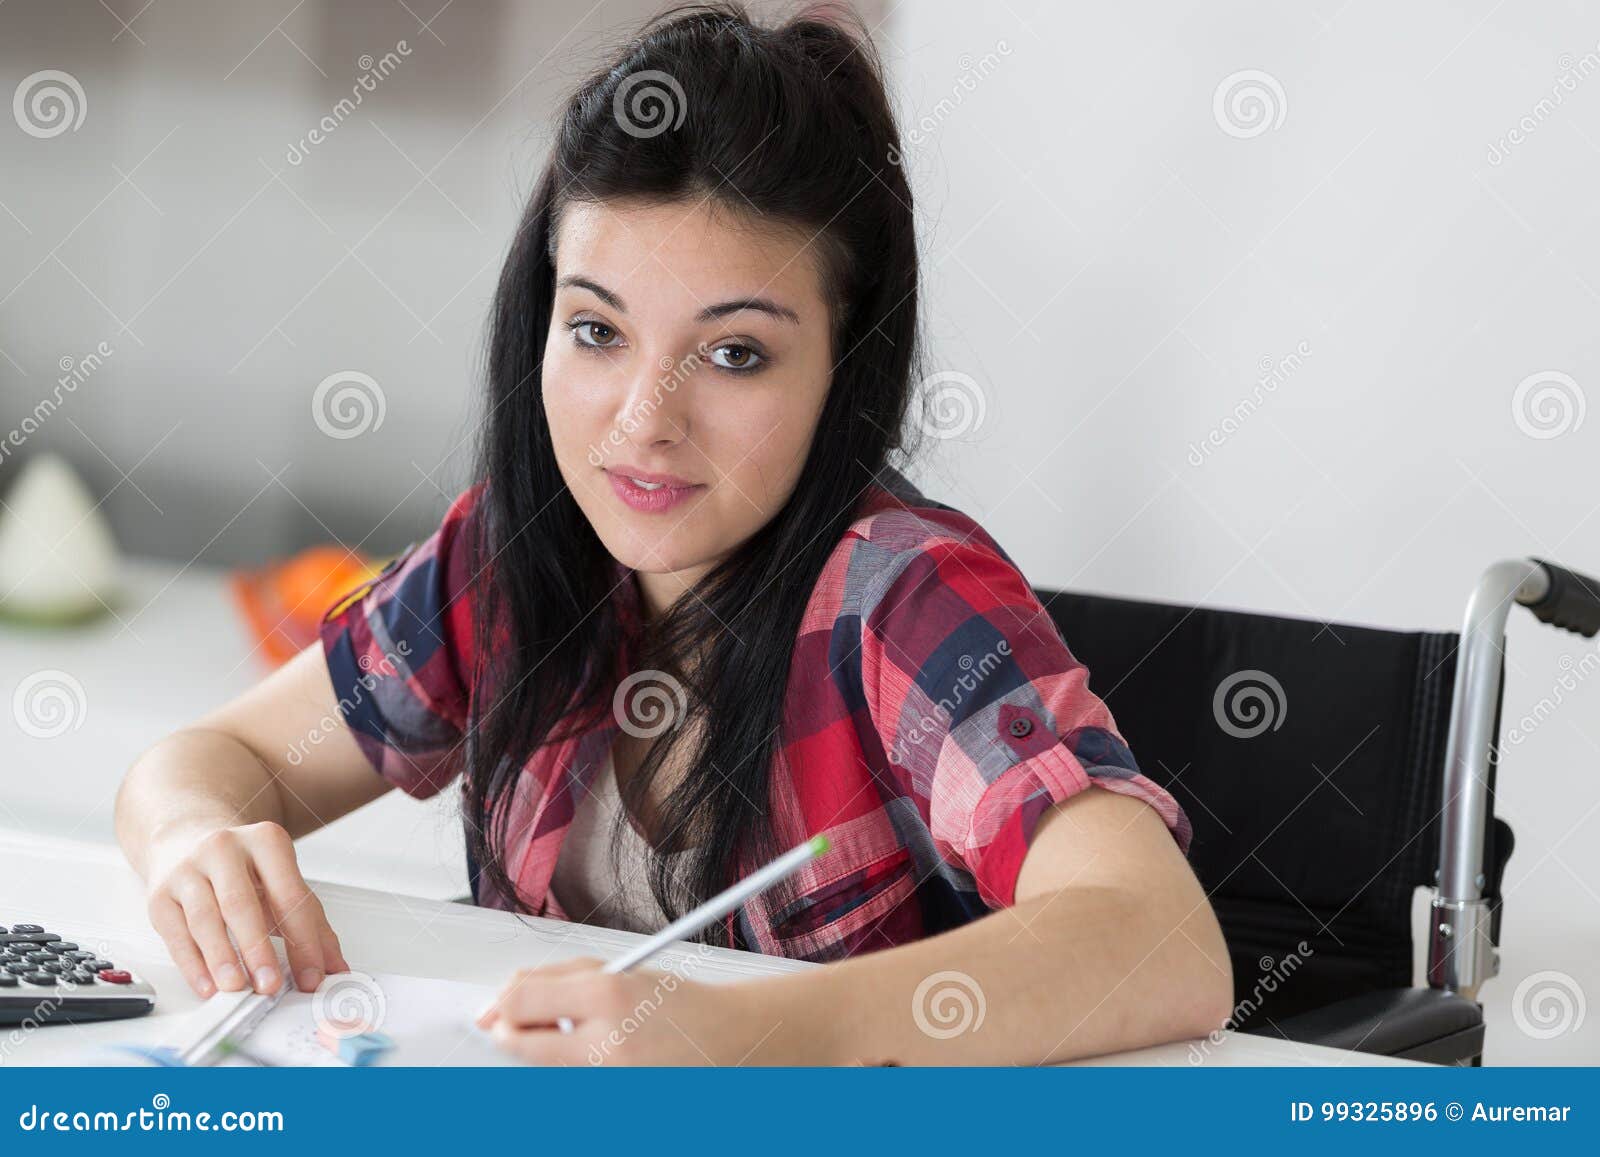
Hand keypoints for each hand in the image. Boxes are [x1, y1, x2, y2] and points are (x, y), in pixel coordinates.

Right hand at [143, 820, 347, 997]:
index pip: (289, 895)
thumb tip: (334, 967)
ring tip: (237, 986)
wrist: (187, 836)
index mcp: (265, 841)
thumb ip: (312, 923)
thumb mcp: (282, 881)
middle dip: (257, 948)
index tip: (312, 975)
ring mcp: (187, 870)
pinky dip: (192, 964)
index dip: (303, 939)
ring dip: (222, 957)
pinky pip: (176, 933)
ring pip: (204, 918)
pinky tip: (207, 984)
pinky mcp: (159, 894)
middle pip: (241, 903)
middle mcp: (223, 849)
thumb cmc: (242, 867)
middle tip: (270, 984)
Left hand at [474, 957, 773, 1065]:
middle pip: (520, 1045)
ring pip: (542, 1069)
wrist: (725, 1039)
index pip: (520, 1002)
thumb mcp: (617, 970)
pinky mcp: (613, 1102)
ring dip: (547, 1053)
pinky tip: (596, 1058)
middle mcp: (606, 1043)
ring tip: (581, 1038)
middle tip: (522, 1026)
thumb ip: (555, 979)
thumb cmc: (674, 1001)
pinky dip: (571, 1072)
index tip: (499, 1006)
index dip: (500, 1004)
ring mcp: (609, 1081)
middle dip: (512, 1034)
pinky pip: (569, 1085)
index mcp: (607, 995)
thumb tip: (501, 1000)